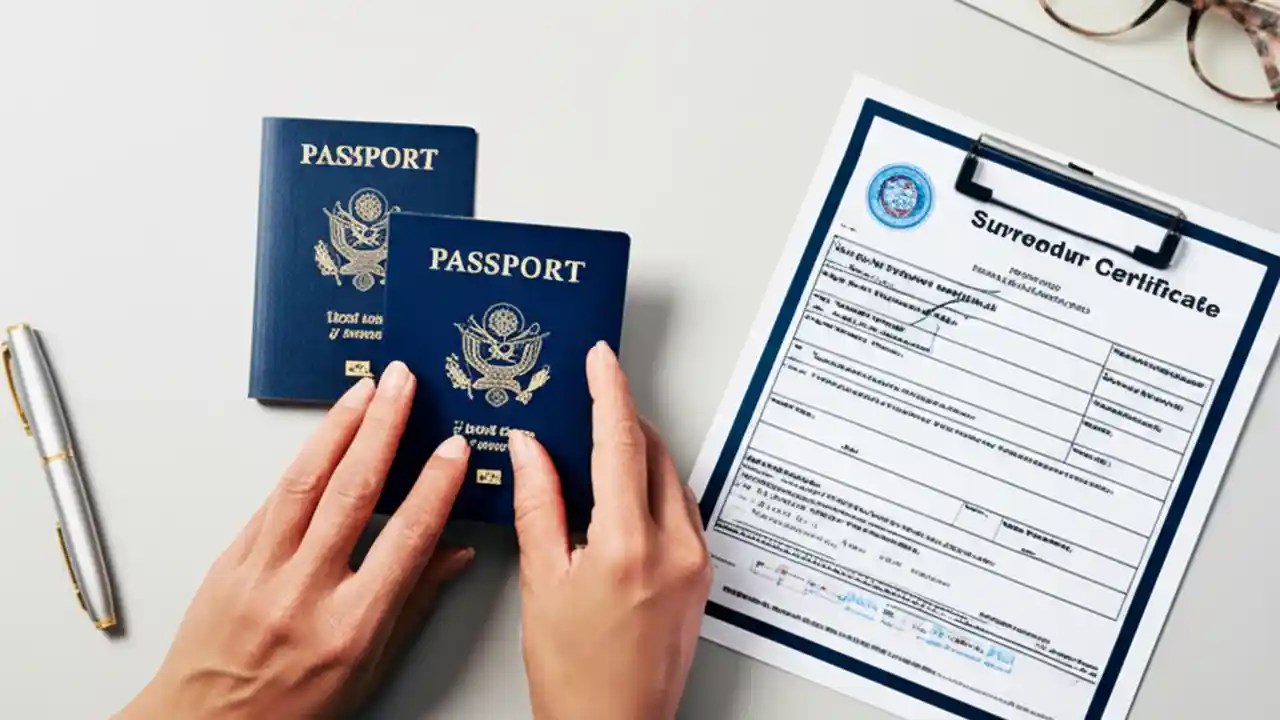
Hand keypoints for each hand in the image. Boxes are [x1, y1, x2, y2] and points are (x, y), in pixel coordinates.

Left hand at [117, 363, 471, 719]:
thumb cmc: (291, 710)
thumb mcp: (370, 669)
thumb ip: (414, 604)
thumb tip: (453, 553)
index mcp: (350, 626)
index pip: (405, 538)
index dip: (434, 487)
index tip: (454, 449)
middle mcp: (304, 591)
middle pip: (353, 491)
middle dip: (383, 427)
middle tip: (404, 383)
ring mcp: (262, 571)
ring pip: (305, 481)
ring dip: (339, 426)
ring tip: (364, 389)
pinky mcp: (232, 559)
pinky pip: (273, 498)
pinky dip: (302, 459)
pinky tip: (323, 434)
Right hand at [510, 342, 711, 719]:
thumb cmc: (573, 676)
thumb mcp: (541, 584)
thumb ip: (538, 505)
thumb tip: (530, 448)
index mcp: (628, 545)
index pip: (620, 444)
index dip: (609, 391)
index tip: (600, 358)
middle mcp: (675, 548)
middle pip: (655, 453)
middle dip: (624, 418)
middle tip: (591, 397)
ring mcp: (696, 562)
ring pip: (673, 479)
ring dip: (641, 453)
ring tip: (600, 447)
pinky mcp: (703, 577)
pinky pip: (684, 509)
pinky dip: (655, 488)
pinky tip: (626, 496)